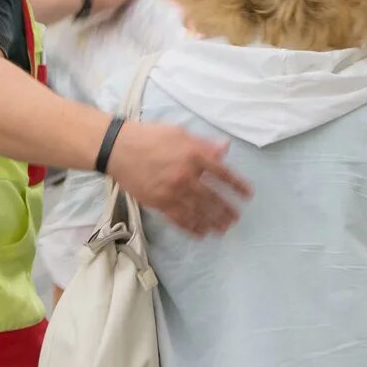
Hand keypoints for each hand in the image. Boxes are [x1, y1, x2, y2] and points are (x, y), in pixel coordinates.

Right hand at [106, 122, 251, 235]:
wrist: (118, 149)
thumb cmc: (149, 137)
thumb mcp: (179, 133)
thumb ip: (204, 144)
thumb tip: (225, 148)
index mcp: (194, 155)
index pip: (223, 173)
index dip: (237, 185)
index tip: (247, 194)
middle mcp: (186, 175)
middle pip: (213, 197)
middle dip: (227, 209)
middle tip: (236, 218)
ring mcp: (173, 191)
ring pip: (199, 211)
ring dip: (213, 221)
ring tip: (224, 229)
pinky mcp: (159, 203)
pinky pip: (180, 219)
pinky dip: (192, 227)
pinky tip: (201, 233)